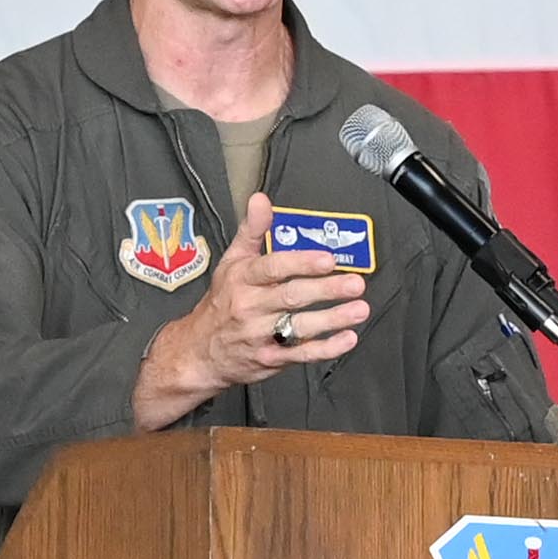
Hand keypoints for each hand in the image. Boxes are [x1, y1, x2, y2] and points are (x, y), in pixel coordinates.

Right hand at [131, 196, 369, 424]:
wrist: (198, 351)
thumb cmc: (222, 302)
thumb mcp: (231, 262)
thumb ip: (252, 231)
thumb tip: (260, 200)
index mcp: (242, 279)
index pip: (272, 268)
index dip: (301, 263)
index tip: (327, 259)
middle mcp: (250, 306)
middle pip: (291, 297)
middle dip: (326, 290)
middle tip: (354, 283)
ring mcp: (260, 334)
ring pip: (299, 326)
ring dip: (333, 319)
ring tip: (359, 309)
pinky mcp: (270, 359)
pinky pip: (301, 354)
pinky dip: (326, 348)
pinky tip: (346, 339)